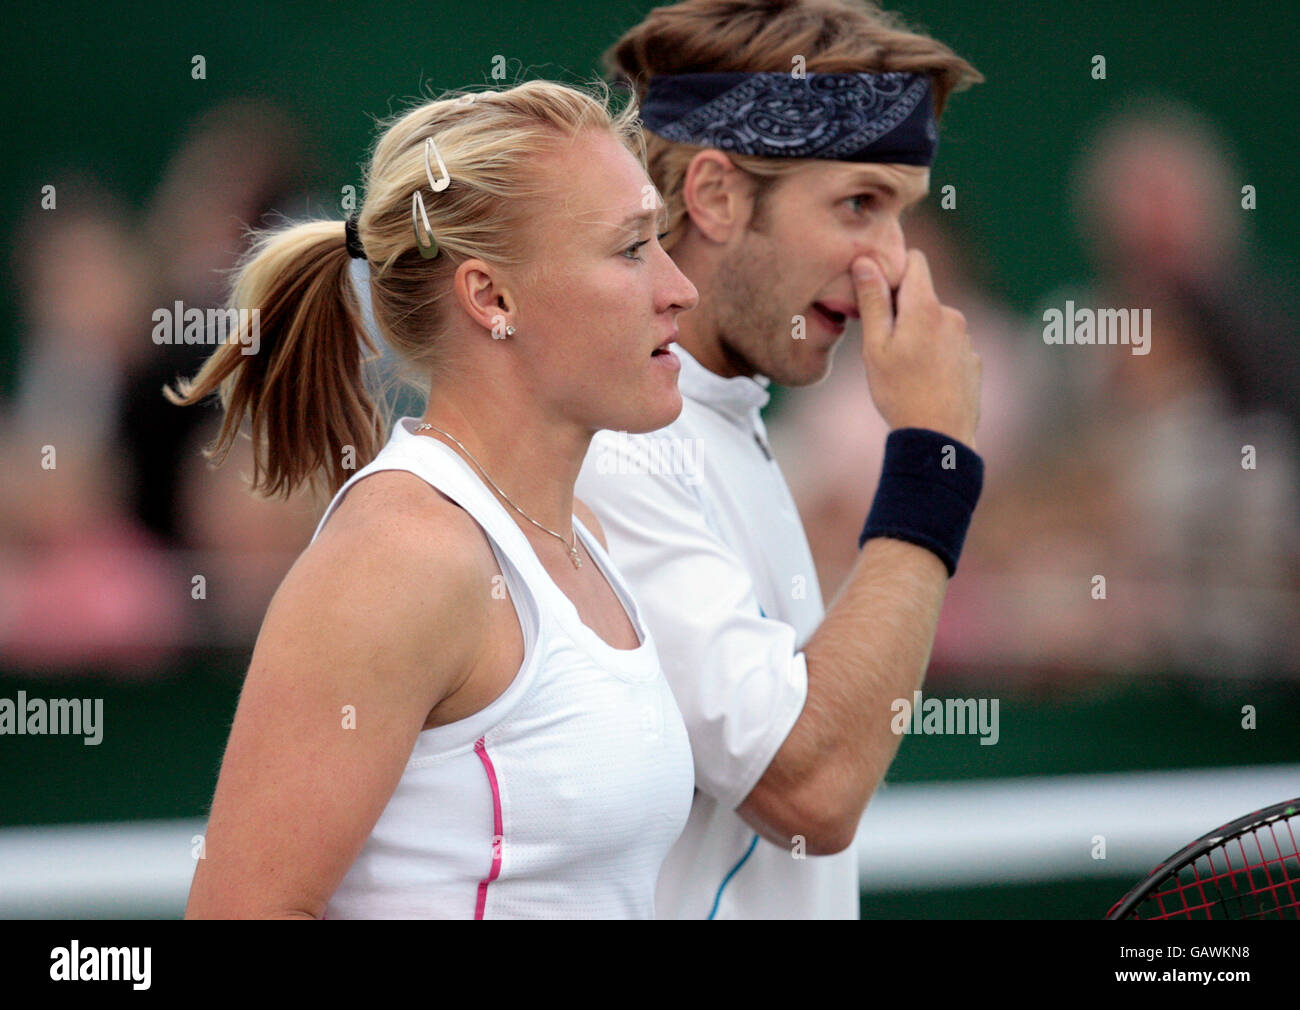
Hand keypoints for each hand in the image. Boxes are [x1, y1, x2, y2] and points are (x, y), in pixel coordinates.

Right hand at [853, 250, 981, 449]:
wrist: (939, 437)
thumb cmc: (900, 392)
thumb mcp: (875, 346)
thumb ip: (873, 301)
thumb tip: (866, 262)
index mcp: (925, 307)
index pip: (915, 260)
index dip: (894, 270)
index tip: (879, 295)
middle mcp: (952, 316)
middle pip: (923, 296)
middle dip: (903, 310)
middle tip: (885, 346)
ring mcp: (966, 339)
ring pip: (935, 323)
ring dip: (919, 335)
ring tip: (905, 370)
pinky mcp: (973, 360)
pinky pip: (949, 346)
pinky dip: (936, 355)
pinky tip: (925, 382)